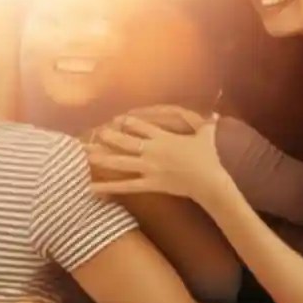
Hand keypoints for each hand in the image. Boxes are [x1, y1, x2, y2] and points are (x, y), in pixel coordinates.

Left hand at [86, 107, 229, 202]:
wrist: (210, 181)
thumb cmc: (209, 158)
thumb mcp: (208, 136)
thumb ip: (208, 124)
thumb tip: (217, 114)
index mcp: (163, 137)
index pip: (140, 126)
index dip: (127, 122)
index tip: (116, 120)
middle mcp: (152, 150)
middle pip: (125, 142)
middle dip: (108, 137)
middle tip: (93, 134)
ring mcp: (150, 168)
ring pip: (121, 162)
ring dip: (102, 158)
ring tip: (86, 156)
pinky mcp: (150, 184)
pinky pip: (126, 185)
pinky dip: (108, 186)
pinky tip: (92, 188)